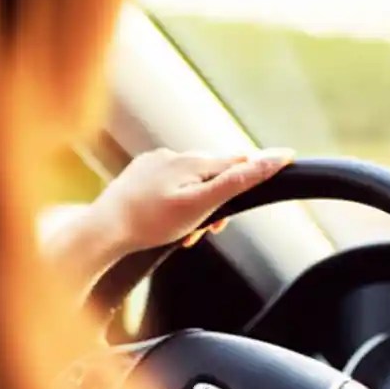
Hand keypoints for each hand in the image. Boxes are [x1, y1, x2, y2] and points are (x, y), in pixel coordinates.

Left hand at [89, 146, 293, 251]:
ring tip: (186, 234)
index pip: (239, 161)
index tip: (286, 161)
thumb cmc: (152, 222)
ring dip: (198, 204)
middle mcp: (175, 155)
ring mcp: (154, 163)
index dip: (258, 171)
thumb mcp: (203, 204)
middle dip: (221, 200)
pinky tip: (167, 220)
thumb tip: (274, 158)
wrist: (102, 229)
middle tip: (212, 231)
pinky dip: (178, 201)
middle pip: (215, 174)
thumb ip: (239, 181)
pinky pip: (169, 183)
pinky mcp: (139, 174)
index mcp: (194, 161)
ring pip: (191, 180)